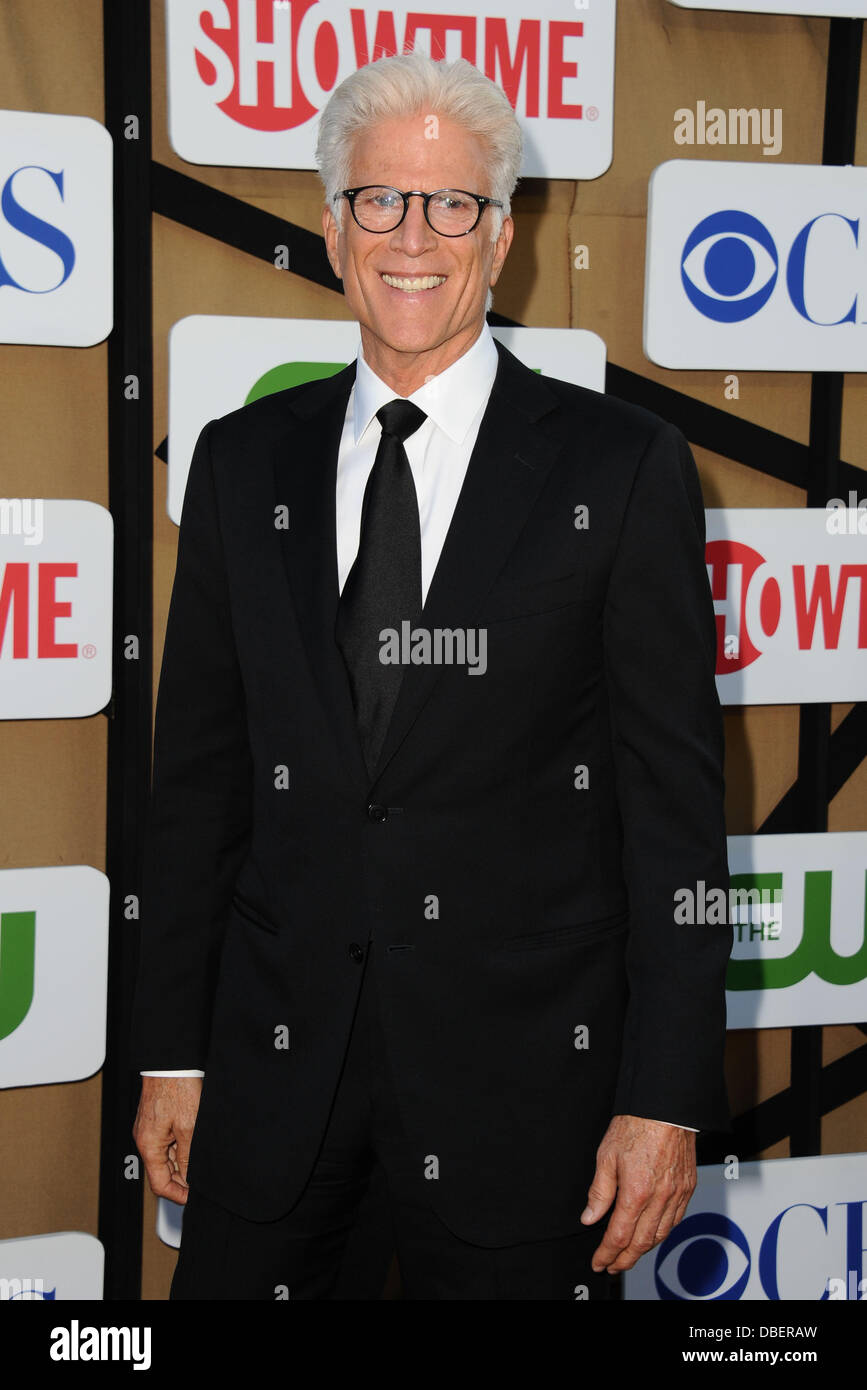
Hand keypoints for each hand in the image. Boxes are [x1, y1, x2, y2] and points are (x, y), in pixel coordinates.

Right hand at [133, 1076, 202, 1205]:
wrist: (172, 1062)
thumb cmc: (177, 1088)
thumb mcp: (189, 1127)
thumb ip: (188, 1156)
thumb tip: (190, 1180)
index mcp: (149, 1145)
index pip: (159, 1184)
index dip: (178, 1195)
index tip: (193, 1197)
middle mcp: (145, 1139)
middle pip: (162, 1171)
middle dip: (182, 1179)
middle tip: (202, 1181)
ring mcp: (149, 1129)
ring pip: (166, 1156)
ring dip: (183, 1162)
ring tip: (202, 1162)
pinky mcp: (156, 1119)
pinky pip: (167, 1142)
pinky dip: (180, 1148)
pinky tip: (195, 1143)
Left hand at [580, 1114, 695, 1273]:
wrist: (665, 1107)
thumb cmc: (637, 1125)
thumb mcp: (606, 1156)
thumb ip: (599, 1192)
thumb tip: (590, 1216)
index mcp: (636, 1192)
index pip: (619, 1235)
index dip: (607, 1253)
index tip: (599, 1261)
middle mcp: (660, 1198)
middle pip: (642, 1243)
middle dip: (625, 1259)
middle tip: (613, 1265)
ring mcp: (677, 1194)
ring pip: (661, 1235)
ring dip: (644, 1249)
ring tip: (629, 1253)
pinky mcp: (688, 1188)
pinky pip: (676, 1220)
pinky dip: (663, 1233)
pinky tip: (653, 1233)